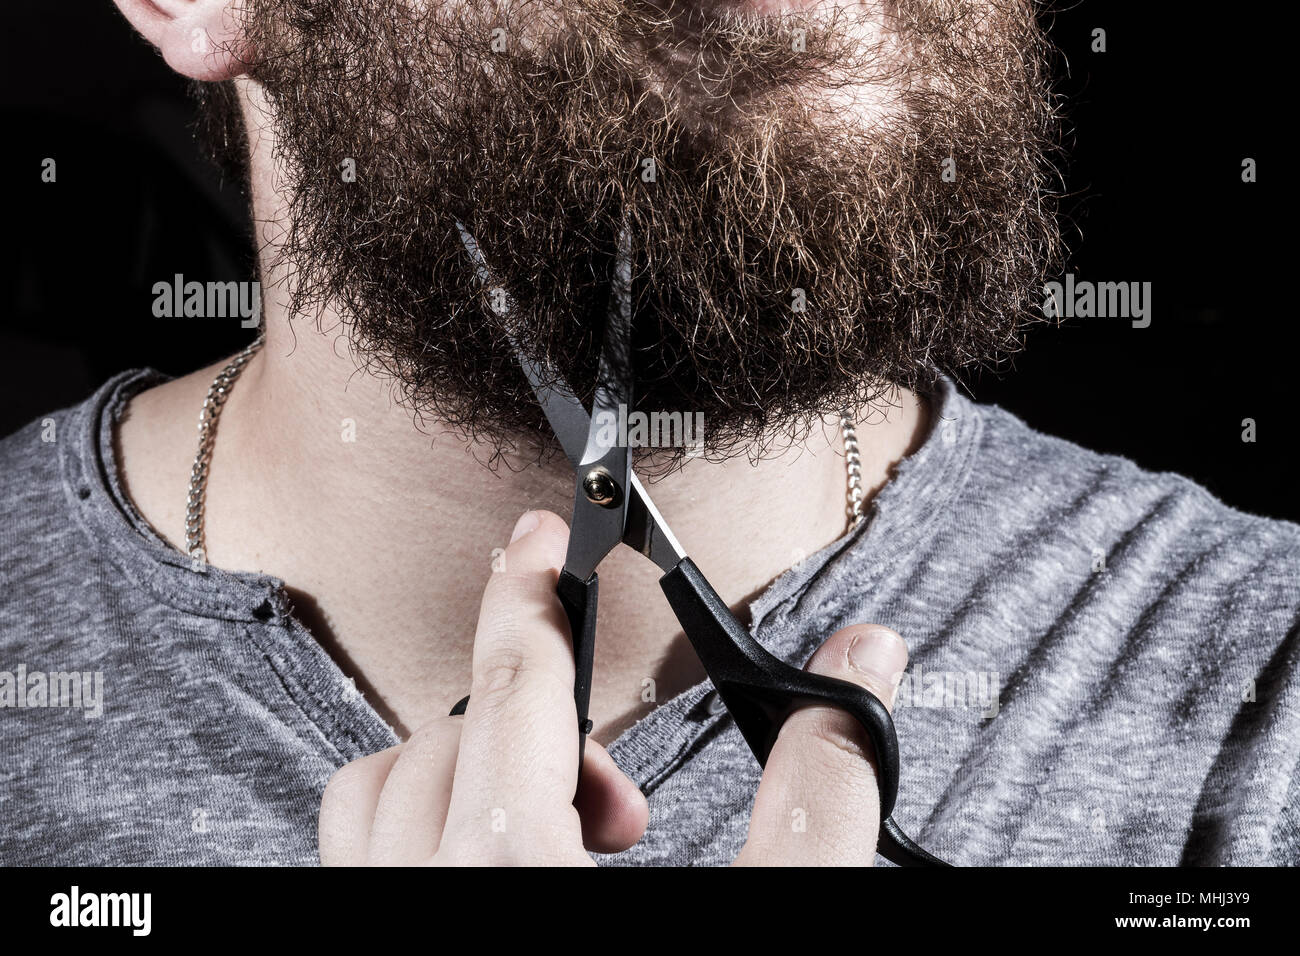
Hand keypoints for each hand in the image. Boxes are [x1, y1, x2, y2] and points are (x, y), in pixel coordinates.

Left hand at [318, 510, 906, 865]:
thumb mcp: (778, 913)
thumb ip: (819, 796)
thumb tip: (862, 659)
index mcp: (512, 870)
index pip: (514, 680)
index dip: (531, 591)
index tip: (539, 536)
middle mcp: (420, 893)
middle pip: (444, 735)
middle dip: (528, 718)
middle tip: (615, 794)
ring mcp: (381, 922)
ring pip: (376, 795)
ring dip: (460, 769)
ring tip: (553, 822)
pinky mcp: (377, 945)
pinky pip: (359, 856)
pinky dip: (417, 826)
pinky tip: (498, 862)